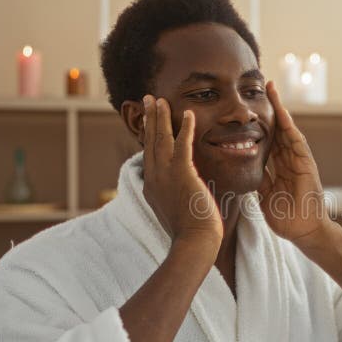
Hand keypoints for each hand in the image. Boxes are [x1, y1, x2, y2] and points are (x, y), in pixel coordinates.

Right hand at [141, 95, 222, 247]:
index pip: (149, 156)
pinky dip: (185, 127)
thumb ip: (177, 198)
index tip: (149, 123)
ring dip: (159, 116)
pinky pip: (182, 144)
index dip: (148, 137)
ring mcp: (165, 175)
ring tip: (158, 99)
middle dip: (149, 119)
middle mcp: (154, 179)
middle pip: (149, 142)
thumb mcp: (177, 212)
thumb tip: (184, 195)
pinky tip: (188, 113)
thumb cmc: (191, 234)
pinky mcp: (181, 174)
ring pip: (160, 139)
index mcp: (152, 188)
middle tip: (147, 100)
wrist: (193, 243)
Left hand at [258, 82, 333, 245]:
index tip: (247, 108)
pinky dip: (289, 125)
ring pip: (286, 128)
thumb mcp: (264, 195)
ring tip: (271, 88)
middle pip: (276, 128)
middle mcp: (289, 159)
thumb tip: (244, 170)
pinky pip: (297, 140)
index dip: (257, 123)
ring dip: (279, 108)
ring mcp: (299, 160)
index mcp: (278, 166)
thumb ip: (258, 180)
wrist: (304, 231)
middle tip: (261, 85)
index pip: (266, 139)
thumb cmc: (286, 217)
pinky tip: (282, 111)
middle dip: (270, 108)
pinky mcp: (306, 163)